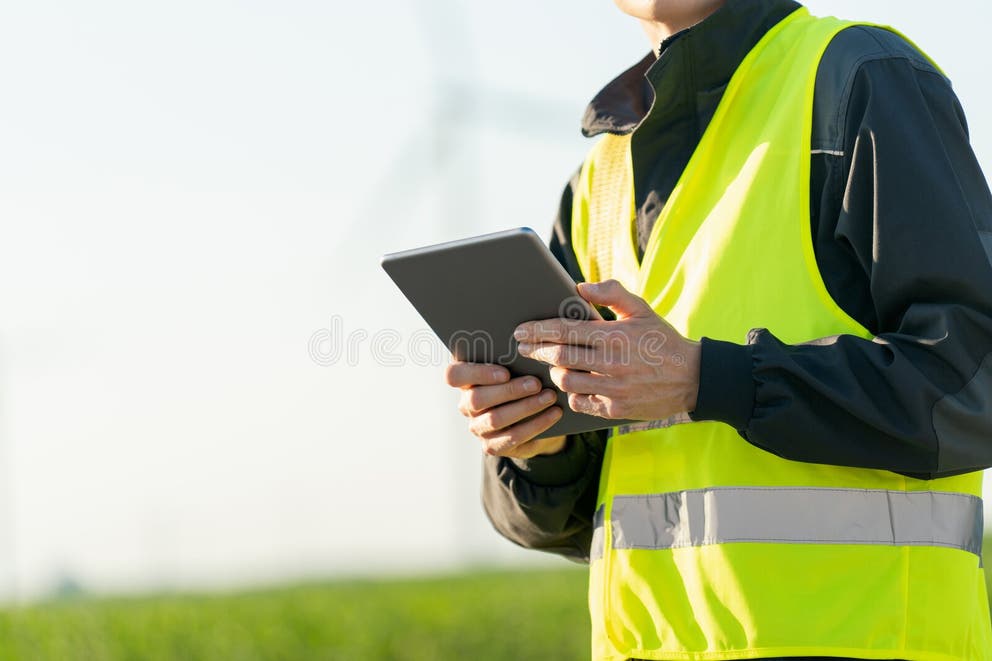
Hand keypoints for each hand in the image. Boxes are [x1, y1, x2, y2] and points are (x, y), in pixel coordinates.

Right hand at [443, 361, 567, 457]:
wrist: (534, 413)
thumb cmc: (522, 376)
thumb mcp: (515, 364)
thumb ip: (511, 355)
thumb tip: (527, 343)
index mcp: (464, 379)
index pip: (453, 375)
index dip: (477, 373)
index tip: (505, 372)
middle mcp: (465, 404)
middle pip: (477, 399)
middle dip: (509, 390)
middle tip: (536, 383)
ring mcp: (477, 427)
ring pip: (495, 419)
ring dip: (526, 407)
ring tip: (549, 397)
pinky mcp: (491, 446)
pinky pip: (512, 438)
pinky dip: (536, 424)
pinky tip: (554, 413)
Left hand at [514, 279, 700, 420]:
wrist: (694, 378)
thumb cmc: (662, 340)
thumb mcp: (642, 310)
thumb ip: (612, 294)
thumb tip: (579, 288)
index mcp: (614, 335)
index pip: (565, 330)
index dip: (537, 330)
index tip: (520, 331)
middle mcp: (612, 362)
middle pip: (559, 357)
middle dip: (535, 351)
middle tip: (522, 347)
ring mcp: (613, 388)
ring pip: (566, 381)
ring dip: (553, 372)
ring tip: (550, 365)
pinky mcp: (616, 409)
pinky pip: (580, 403)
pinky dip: (571, 394)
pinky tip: (570, 386)